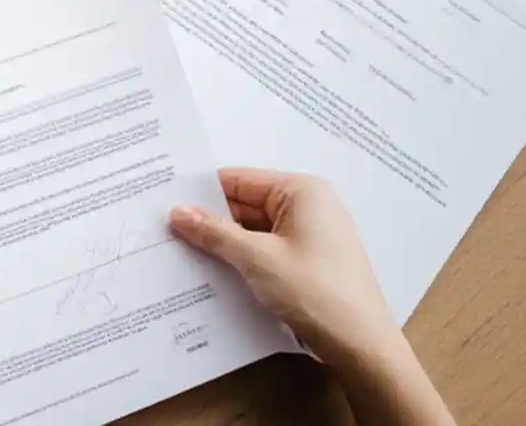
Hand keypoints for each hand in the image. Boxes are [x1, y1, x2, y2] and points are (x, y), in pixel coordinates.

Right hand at [168, 167, 393, 360]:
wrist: (361, 344)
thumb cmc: (315, 291)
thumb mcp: (257, 258)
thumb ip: (214, 233)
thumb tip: (178, 212)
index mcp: (301, 191)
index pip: (239, 180)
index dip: (201, 192)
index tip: (164, 201)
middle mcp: (307, 206)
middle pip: (244, 204)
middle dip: (209, 220)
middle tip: (163, 230)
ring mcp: (308, 235)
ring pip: (252, 230)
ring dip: (222, 243)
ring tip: (179, 251)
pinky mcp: (306, 261)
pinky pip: (264, 250)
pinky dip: (240, 258)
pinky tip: (211, 270)